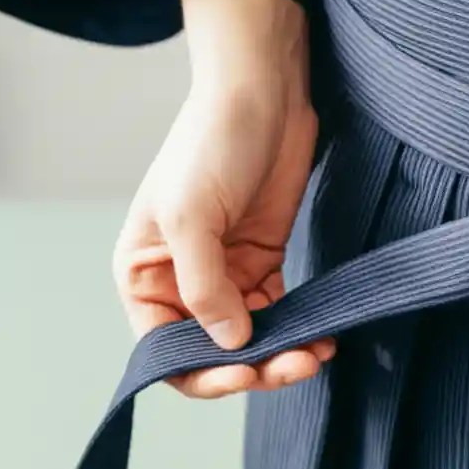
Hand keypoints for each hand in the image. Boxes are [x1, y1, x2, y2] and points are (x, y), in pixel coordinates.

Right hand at [112, 0, 334, 398]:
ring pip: (251, 337)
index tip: (245, 374)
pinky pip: (279, 311)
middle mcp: (181, 280)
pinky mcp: (263, 260)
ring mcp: (225, 271)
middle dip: (253, 366)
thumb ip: (203, 286)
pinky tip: (324, 334)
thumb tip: (228, 344)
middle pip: (212, 350)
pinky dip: (299, 327)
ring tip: (316, 353)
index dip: (203, 372)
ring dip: (281, 352)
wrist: (264, 95)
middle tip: (296, 365)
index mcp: (144, 273)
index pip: (164, 348)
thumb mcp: (192, 215)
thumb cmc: (212, 143)